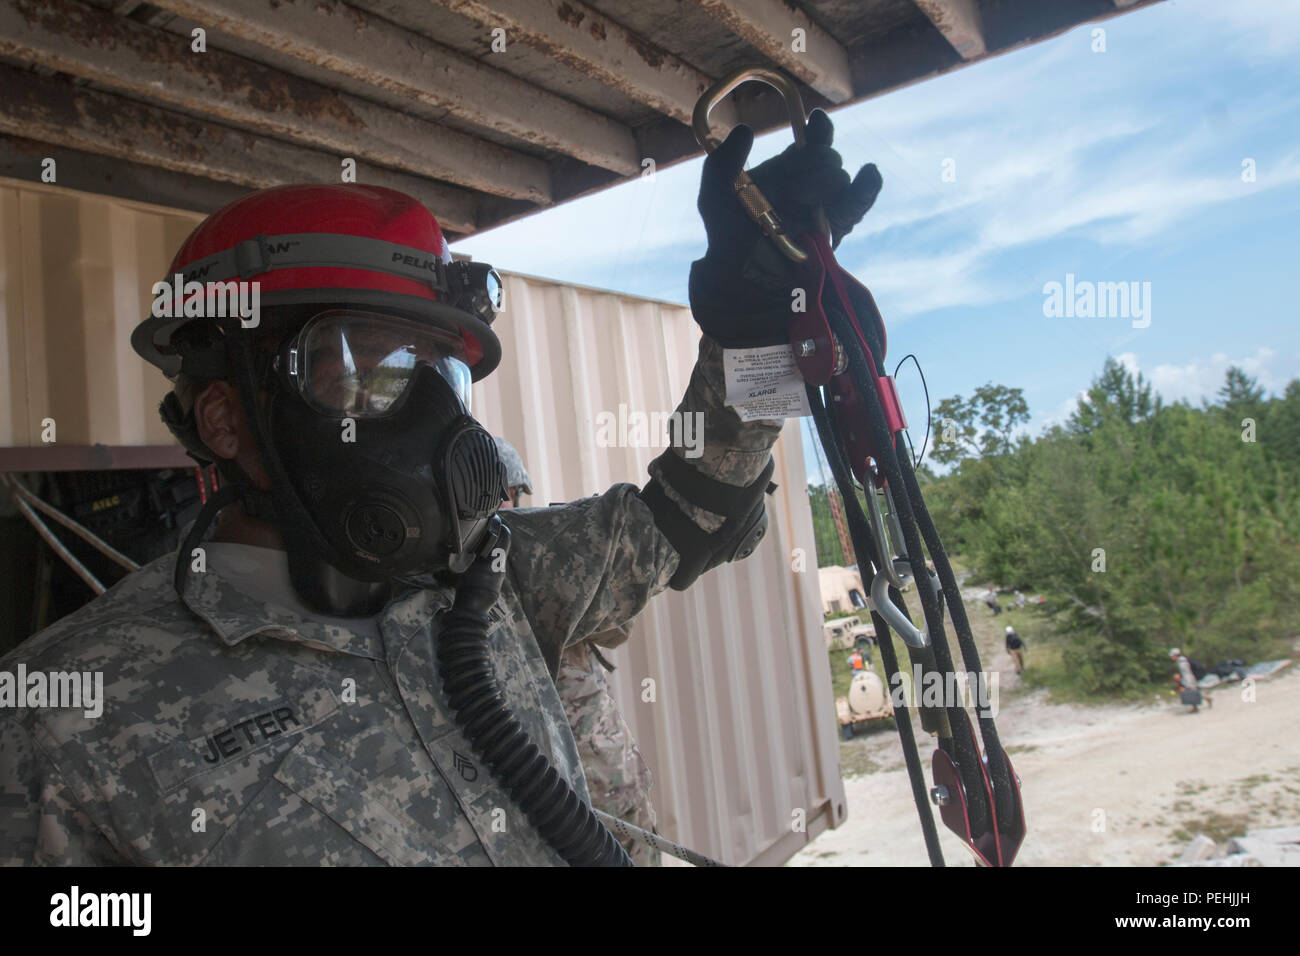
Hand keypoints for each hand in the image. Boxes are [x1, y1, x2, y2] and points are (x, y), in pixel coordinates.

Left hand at [689, 109, 881, 347]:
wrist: (746, 286)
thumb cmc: (728, 242)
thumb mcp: (715, 199)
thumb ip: (723, 163)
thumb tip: (746, 129)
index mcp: (783, 175)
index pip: (809, 145)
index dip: (819, 131)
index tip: (817, 123)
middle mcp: (806, 188)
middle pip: (826, 160)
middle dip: (815, 167)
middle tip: (794, 191)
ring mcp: (823, 209)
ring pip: (842, 181)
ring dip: (830, 183)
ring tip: (814, 198)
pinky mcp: (836, 231)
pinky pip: (856, 205)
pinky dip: (865, 189)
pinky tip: (868, 175)